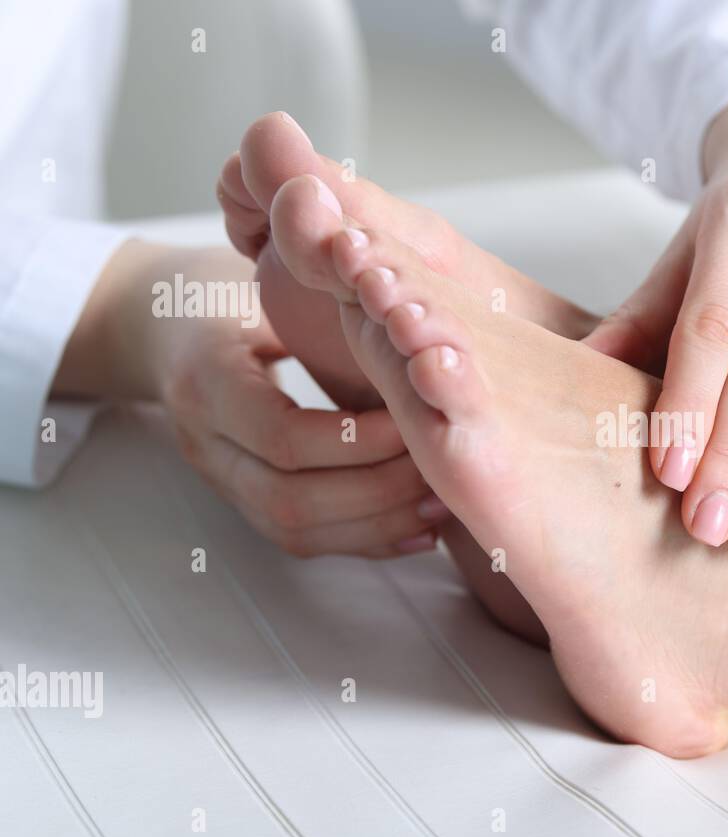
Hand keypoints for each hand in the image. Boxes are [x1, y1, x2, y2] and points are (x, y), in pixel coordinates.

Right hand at [61, 241, 444, 557]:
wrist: (159, 320)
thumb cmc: (226, 290)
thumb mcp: (268, 278)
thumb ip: (325, 298)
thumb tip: (414, 323)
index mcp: (206, 379)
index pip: (282, 436)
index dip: (357, 441)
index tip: (415, 420)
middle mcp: (203, 441)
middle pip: (290, 499)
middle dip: (377, 492)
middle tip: (440, 468)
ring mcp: (219, 476)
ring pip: (295, 530)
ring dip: (377, 525)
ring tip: (439, 504)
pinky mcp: (242, 497)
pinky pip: (302, 538)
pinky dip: (365, 539)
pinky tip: (418, 529)